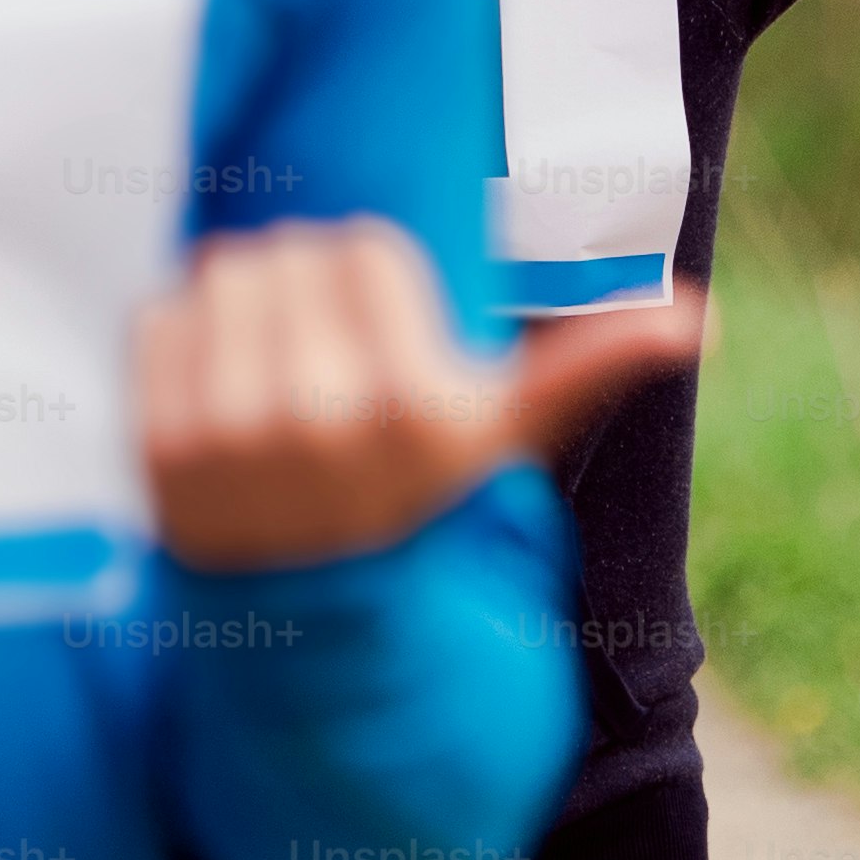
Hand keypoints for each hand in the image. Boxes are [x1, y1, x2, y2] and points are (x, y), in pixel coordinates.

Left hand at [136, 219, 703, 571]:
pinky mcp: (158, 447)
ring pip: (224, 271)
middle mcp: (318, 416)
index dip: (374, 282)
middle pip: (289, 250)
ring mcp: (230, 434)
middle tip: (322, 347)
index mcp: (410, 402)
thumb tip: (701, 318)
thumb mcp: (508, 438)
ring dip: (244, 299)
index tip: (382, 338)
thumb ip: (594, 364)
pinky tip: (221, 385)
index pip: (364, 246)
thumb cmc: (419, 494)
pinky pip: (160, 315)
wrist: (312, 614)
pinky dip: (184, 335)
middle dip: (307, 285)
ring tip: (273, 360)